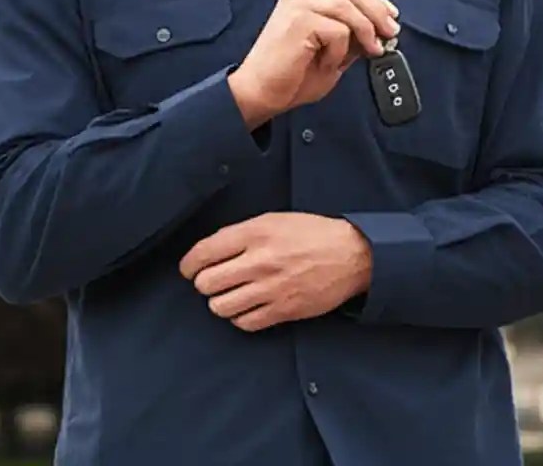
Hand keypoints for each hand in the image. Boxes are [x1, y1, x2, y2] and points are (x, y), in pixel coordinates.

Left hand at [178, 213, 372, 332]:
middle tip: (216, 281)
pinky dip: (241, 317)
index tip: (190, 269)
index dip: (189, 264)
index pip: (203, 253)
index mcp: (256, 234)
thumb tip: (211, 252)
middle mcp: (260, 261)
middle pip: (206, 283)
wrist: (353, 255)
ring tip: (233, 295)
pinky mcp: (283, 310)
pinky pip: (244, 323)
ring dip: (222, 302)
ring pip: (220, 307)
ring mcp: (271, 288)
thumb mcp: (276, 220)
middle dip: (206, 283)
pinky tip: (249, 307)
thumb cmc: (314, 234)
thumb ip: (242, 234)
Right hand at [228, 0, 399, 127]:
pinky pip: (338, 31)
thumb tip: (381, 32)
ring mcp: (298, 5)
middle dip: (378, 12)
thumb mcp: (333, 53)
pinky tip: (328, 63)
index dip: (375, 0)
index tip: (392, 17)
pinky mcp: (299, 20)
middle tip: (390, 33)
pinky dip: (340, 51)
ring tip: (368, 51)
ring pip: (349, 8)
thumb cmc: (291, 77)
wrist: (261, 94)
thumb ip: (352, 38)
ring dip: (366, 32)